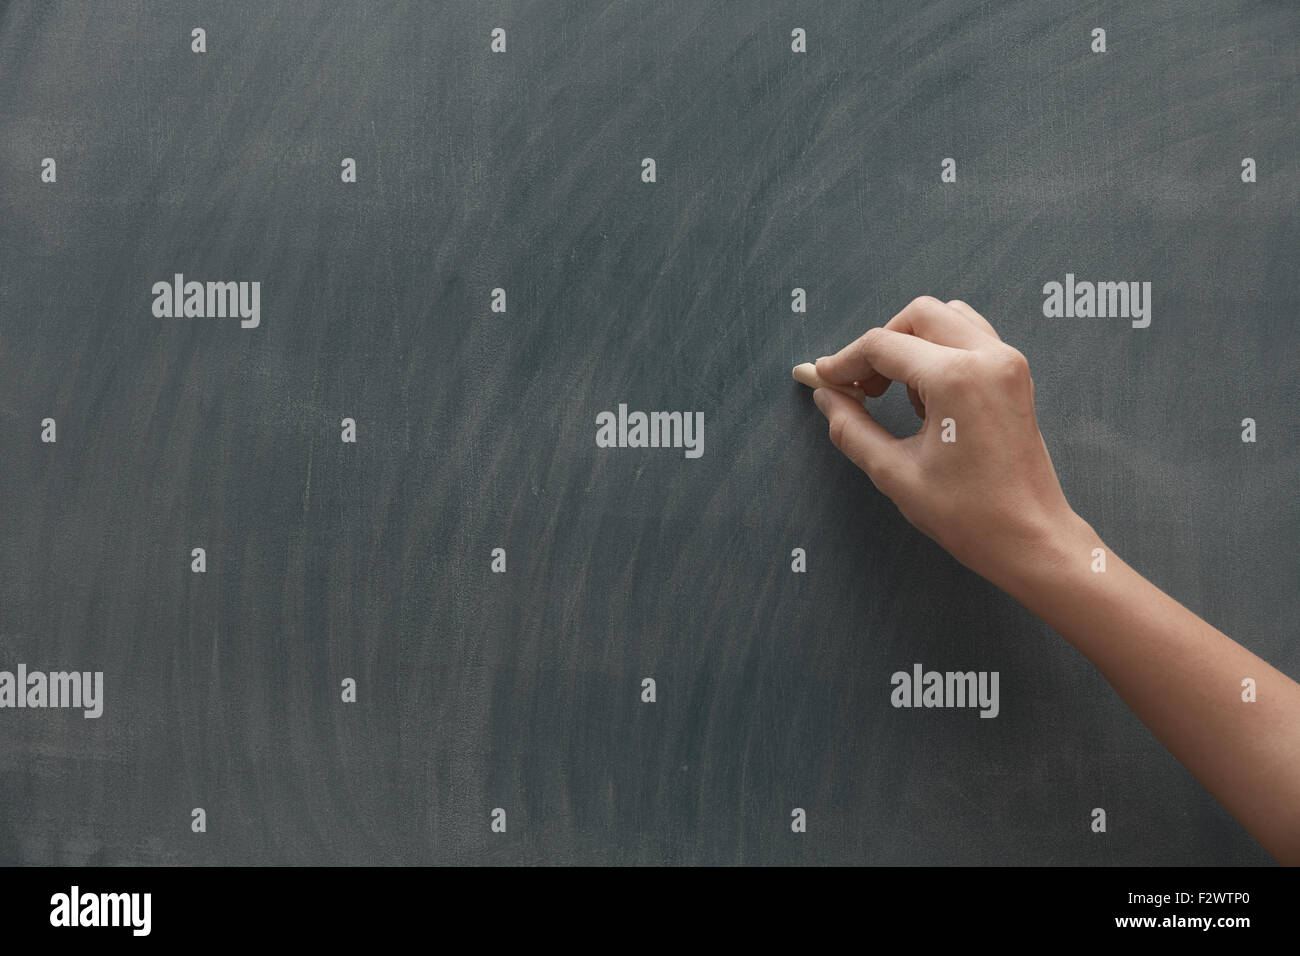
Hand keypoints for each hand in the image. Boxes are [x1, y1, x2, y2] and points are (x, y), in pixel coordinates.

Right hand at [811, 296, 1085, 592]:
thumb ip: (851, 429)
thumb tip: (825, 396)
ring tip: (894, 394)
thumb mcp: (895, 474)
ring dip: (911, 343)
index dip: (844, 361)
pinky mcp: (1015, 375)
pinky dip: (938, 352)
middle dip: (879, 345)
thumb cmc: (968, 515)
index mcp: (957, 378)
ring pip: (946, 318)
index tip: (822, 381)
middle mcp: (988, 357)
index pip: (884, 345)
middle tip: (859, 389)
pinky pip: (969, 337)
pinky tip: (926, 398)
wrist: (1031, 538)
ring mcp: (1008, 362)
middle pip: (917, 316)